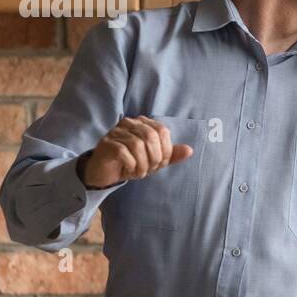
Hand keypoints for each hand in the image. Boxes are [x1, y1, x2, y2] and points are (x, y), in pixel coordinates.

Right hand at [79, 115, 193, 188]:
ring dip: (142, 164)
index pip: (162, 131)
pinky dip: (131, 165)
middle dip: (154, 158)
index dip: (165, 150)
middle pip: (151, 136)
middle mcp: (129, 123)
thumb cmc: (131, 163)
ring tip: (138, 172)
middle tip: (149, 169)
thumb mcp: (154, 160)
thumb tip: (190, 150)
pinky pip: (124, 152)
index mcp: (143, 123)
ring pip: (137, 145)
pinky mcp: (106, 144)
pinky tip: (129, 171)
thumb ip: (171, 154)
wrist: (106, 173)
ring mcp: (116, 132)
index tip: (159, 164)